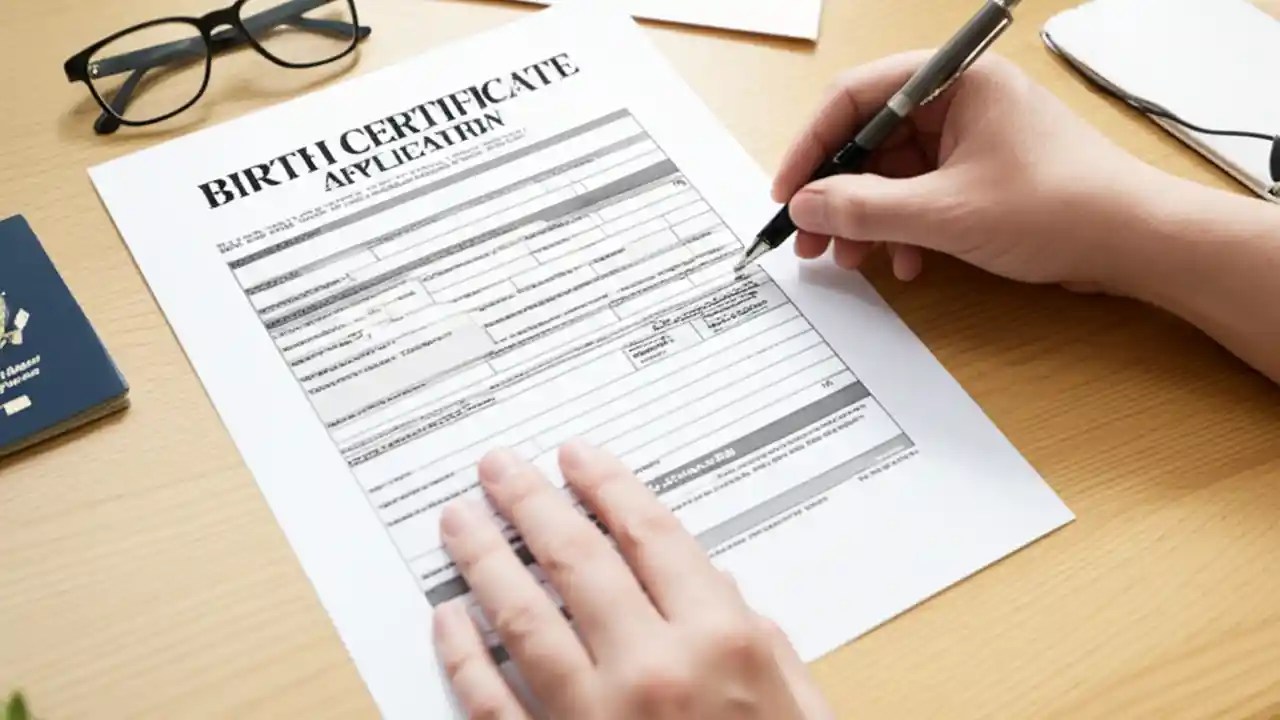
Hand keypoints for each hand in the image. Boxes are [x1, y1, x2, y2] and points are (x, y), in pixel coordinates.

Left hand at [432, 439, 833, 719]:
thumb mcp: (800, 702)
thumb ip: (756, 635)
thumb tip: (709, 580)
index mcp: (720, 642)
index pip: (651, 535)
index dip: (609, 486)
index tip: (577, 456)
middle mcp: (654, 670)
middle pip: (577, 561)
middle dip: (531, 502)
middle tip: (498, 466)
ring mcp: (595, 719)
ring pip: (522, 618)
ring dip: (483, 561)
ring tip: (457, 519)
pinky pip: (493, 704)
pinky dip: (462, 657)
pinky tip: (447, 618)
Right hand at [774, 51, 1173, 293]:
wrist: (1136, 242)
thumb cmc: (1062, 207)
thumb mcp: (945, 213)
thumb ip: (863, 210)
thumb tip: (806, 206)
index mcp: (954, 80)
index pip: (855, 98)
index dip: (812, 147)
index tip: (788, 193)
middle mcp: (960, 99)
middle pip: (870, 139)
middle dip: (838, 195)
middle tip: (809, 238)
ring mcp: (972, 136)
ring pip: (893, 173)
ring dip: (869, 220)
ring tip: (854, 260)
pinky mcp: (982, 171)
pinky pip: (922, 193)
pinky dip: (905, 229)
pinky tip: (907, 263)